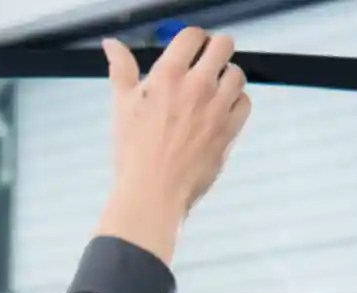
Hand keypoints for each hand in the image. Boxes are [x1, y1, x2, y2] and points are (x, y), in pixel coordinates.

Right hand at [96, 28, 251, 264]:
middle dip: (216, 50)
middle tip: (207, 63)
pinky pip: (245, 102)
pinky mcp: (230, 130)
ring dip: (227, 77)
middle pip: (223, 46)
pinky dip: (236, 102)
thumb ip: (121, 69)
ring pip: (237, 73)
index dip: (193, 39)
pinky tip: (220, 111)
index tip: (190, 50)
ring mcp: (217, 108)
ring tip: (213, 90)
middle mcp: (196, 86)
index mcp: (167, 75)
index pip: (192, 36)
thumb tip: (111, 45)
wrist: (153, 193)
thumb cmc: (134, 152)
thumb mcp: (122, 106)